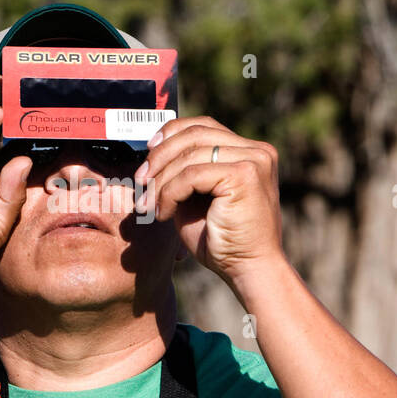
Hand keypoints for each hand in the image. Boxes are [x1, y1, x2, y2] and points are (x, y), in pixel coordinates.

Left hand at [136, 116, 283, 283]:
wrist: (249, 271)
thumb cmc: (222, 241)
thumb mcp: (197, 198)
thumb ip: (183, 172)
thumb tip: (152, 153)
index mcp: (249, 152)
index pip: (203, 126)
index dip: (171, 134)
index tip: (148, 153)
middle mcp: (257, 151)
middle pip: (194, 134)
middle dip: (160, 157)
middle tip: (139, 182)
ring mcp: (254, 160)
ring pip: (190, 154)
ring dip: (161, 181)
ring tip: (148, 206)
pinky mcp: (245, 175)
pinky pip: (192, 174)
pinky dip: (170, 192)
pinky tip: (164, 213)